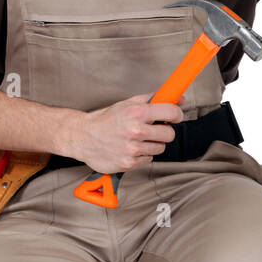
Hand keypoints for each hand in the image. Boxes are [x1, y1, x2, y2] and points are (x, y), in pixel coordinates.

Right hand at [71, 93, 185, 173]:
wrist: (83, 137)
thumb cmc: (106, 120)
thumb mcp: (127, 104)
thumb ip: (153, 99)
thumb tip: (178, 98)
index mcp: (136, 112)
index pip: (171, 112)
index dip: (176, 114)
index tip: (175, 116)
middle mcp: (135, 131)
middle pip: (169, 134)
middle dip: (163, 131)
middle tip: (152, 129)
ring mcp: (132, 149)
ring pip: (160, 148)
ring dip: (152, 144)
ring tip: (137, 139)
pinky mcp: (129, 163)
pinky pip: (149, 159)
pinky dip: (142, 155)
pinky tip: (130, 148)